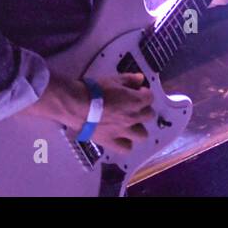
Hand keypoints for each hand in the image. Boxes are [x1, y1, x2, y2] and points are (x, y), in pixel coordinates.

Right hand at [37, 73, 153, 153]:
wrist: (77, 106)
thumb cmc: (95, 90)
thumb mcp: (114, 79)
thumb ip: (129, 79)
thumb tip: (140, 79)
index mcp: (136, 101)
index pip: (150, 97)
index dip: (144, 93)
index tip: (137, 91)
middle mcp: (133, 118)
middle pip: (149, 115)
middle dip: (143, 110)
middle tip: (133, 107)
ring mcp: (123, 131)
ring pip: (142, 135)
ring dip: (138, 128)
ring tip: (129, 124)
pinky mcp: (111, 141)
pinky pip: (125, 148)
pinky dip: (125, 143)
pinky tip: (120, 137)